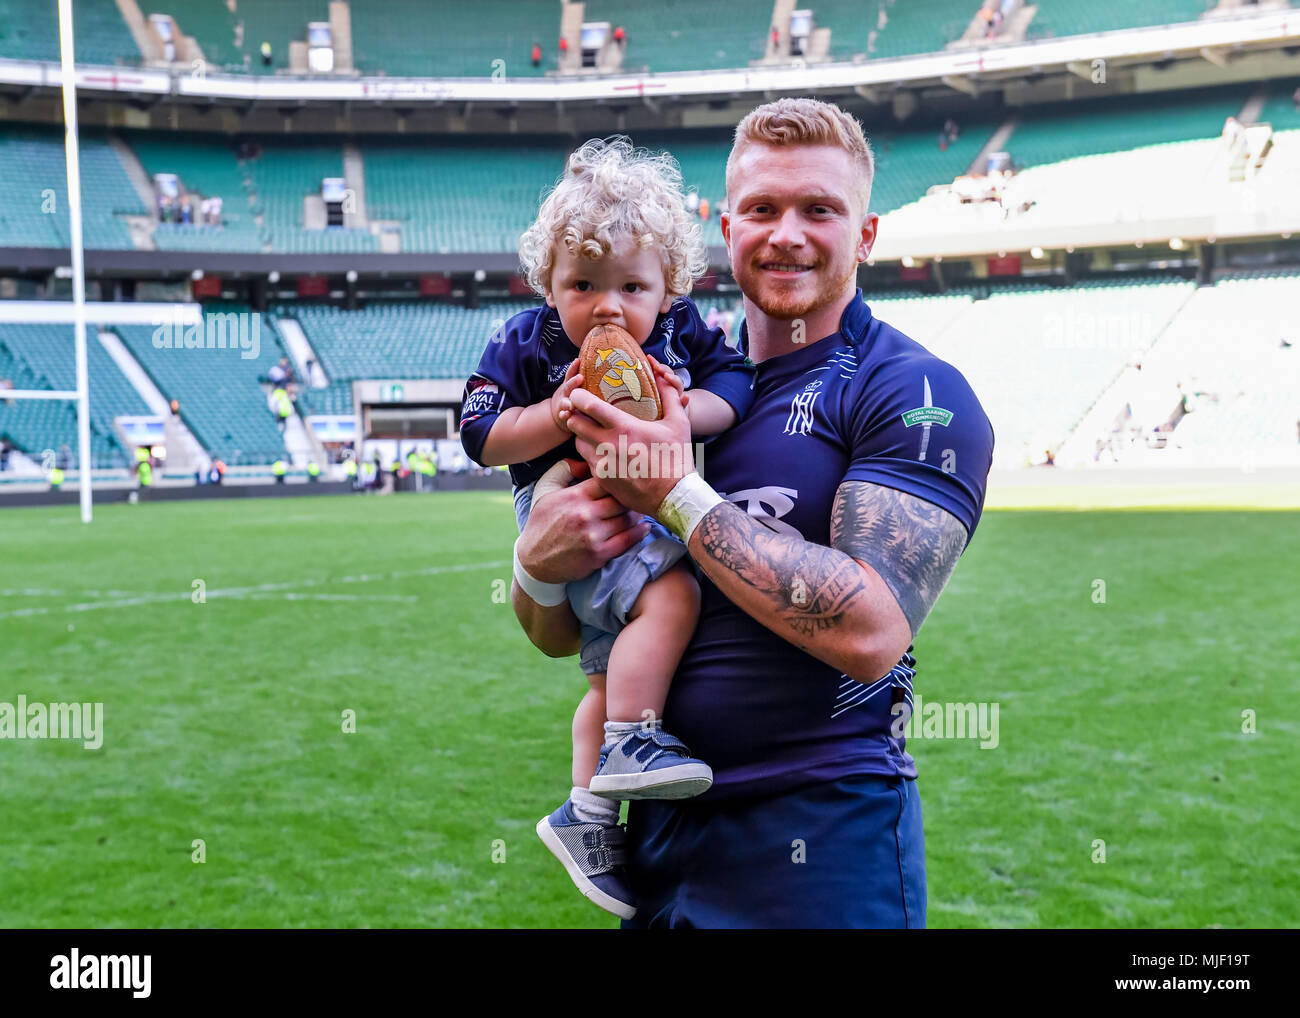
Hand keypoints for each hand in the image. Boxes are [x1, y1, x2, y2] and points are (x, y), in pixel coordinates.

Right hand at [517, 458, 649, 582]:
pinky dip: (639, 533)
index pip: (607, 480)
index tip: (625, 480)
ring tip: (641, 510)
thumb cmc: (541, 522)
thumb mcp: (545, 489)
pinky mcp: (598, 554)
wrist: (533, 561)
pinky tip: (644, 527)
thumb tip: (584, 460)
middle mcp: (585, 514)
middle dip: (630, 497)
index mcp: (575, 495)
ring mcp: (593, 535)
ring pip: (626, 519)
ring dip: (637, 515)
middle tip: (638, 496)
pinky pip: (627, 540)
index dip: (618, 479)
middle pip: (621, 499)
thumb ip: (563, 469)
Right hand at [550, 359, 583, 433]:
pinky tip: (568, 415)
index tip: (578, 361)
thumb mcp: (569, 384)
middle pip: (568, 387)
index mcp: (568, 386)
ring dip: (568, 403)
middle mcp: (565, 394)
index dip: (574, 367)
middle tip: (580, 377)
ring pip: (565, 403)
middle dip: (573, 382)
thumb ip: (574, 374)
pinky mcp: (564, 417)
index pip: (570, 375)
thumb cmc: (568, 396)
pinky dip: (565, 416)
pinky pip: (564, 416)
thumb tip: (583, 358)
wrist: (558, 412)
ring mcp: (563, 406)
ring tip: (571, 404)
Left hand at [566, 356, 694, 516]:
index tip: (579, 393)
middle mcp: (607, 444)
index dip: (578, 396)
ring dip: (582, 436)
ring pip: (578, 443)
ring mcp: (601, 464)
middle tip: (583, 412)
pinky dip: (592, 455)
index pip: (587, 405)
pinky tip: (605, 453)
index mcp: (623, 427)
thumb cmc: (676, 458)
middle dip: (576, 415)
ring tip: (594, 433)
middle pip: (575, 423)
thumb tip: (662, 374)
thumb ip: (669, 395)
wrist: (673, 497)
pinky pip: (586, 462)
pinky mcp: (601, 479)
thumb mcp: (678, 423)